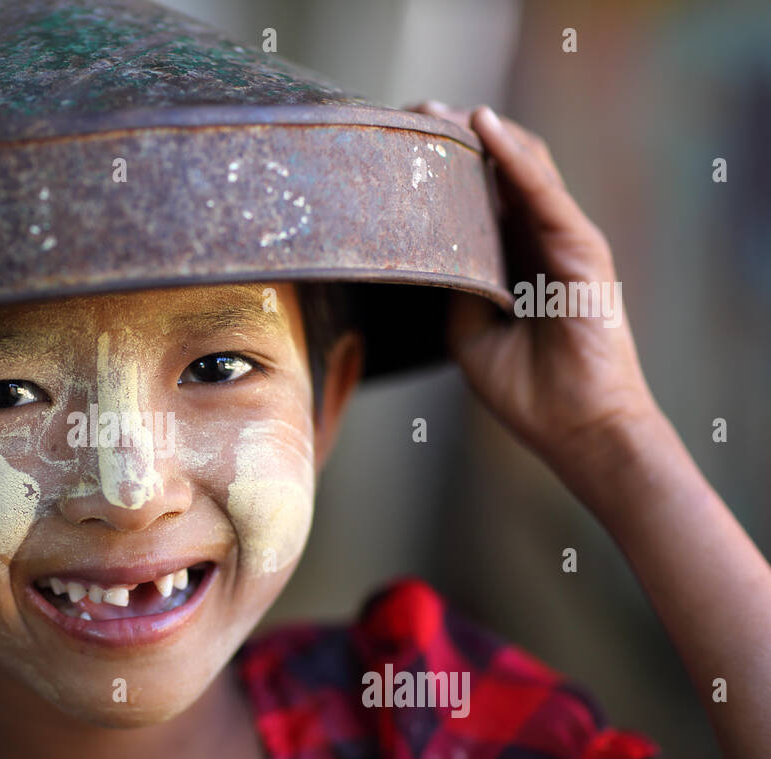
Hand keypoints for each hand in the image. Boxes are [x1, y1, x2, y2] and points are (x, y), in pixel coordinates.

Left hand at [405, 102, 660, 468]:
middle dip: (455, 139)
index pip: (479, 196)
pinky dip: (512, 156)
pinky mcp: (582, 247)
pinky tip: (484, 127)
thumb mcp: (468, 330)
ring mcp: (563, 239)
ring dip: (479, 134)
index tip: (398, 143)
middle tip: (410, 112)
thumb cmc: (528, 388)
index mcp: (514, 259)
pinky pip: (542, 192)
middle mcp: (540, 241)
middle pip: (497, 172)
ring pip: (521, 167)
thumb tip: (420, 251)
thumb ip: (453, 285)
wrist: (575, 426)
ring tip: (437, 110)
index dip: (444, 168)